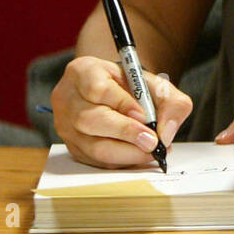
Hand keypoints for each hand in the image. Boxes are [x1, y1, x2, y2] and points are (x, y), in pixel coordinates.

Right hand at [51, 55, 192, 167]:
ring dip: (126, 153)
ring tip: (150, 151)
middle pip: (90, 120)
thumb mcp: (155, 83)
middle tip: (152, 142)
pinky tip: (138, 156)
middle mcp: (67, 98)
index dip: (123, 104)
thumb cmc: (131, 86)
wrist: (116, 92)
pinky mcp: (71, 146)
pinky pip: (94, 161)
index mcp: (83, 72)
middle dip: (125, 133)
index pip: (98, 89)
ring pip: (92, 146)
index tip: (145, 117)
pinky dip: (120, 162)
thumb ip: (169, 101)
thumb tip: (166, 131)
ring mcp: (65, 124)